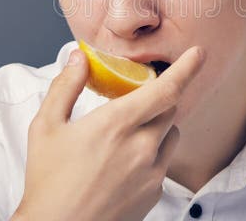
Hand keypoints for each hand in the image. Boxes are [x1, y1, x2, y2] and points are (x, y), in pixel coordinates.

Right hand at [11, 45, 205, 220]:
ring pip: (171, 135)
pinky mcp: (154, 194)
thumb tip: (78, 58)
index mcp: (117, 125)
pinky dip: (152, 154)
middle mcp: (142, 147)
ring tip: (127, 134)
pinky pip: (164, 163)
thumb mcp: (46, 127)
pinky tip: (123, 164)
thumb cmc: (48, 181)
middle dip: (159, 98)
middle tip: (136, 100)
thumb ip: (66, 86)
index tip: (199, 53)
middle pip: (170, 109)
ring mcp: (152, 173)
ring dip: (158, 126)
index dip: (187, 67)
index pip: (167, 89)